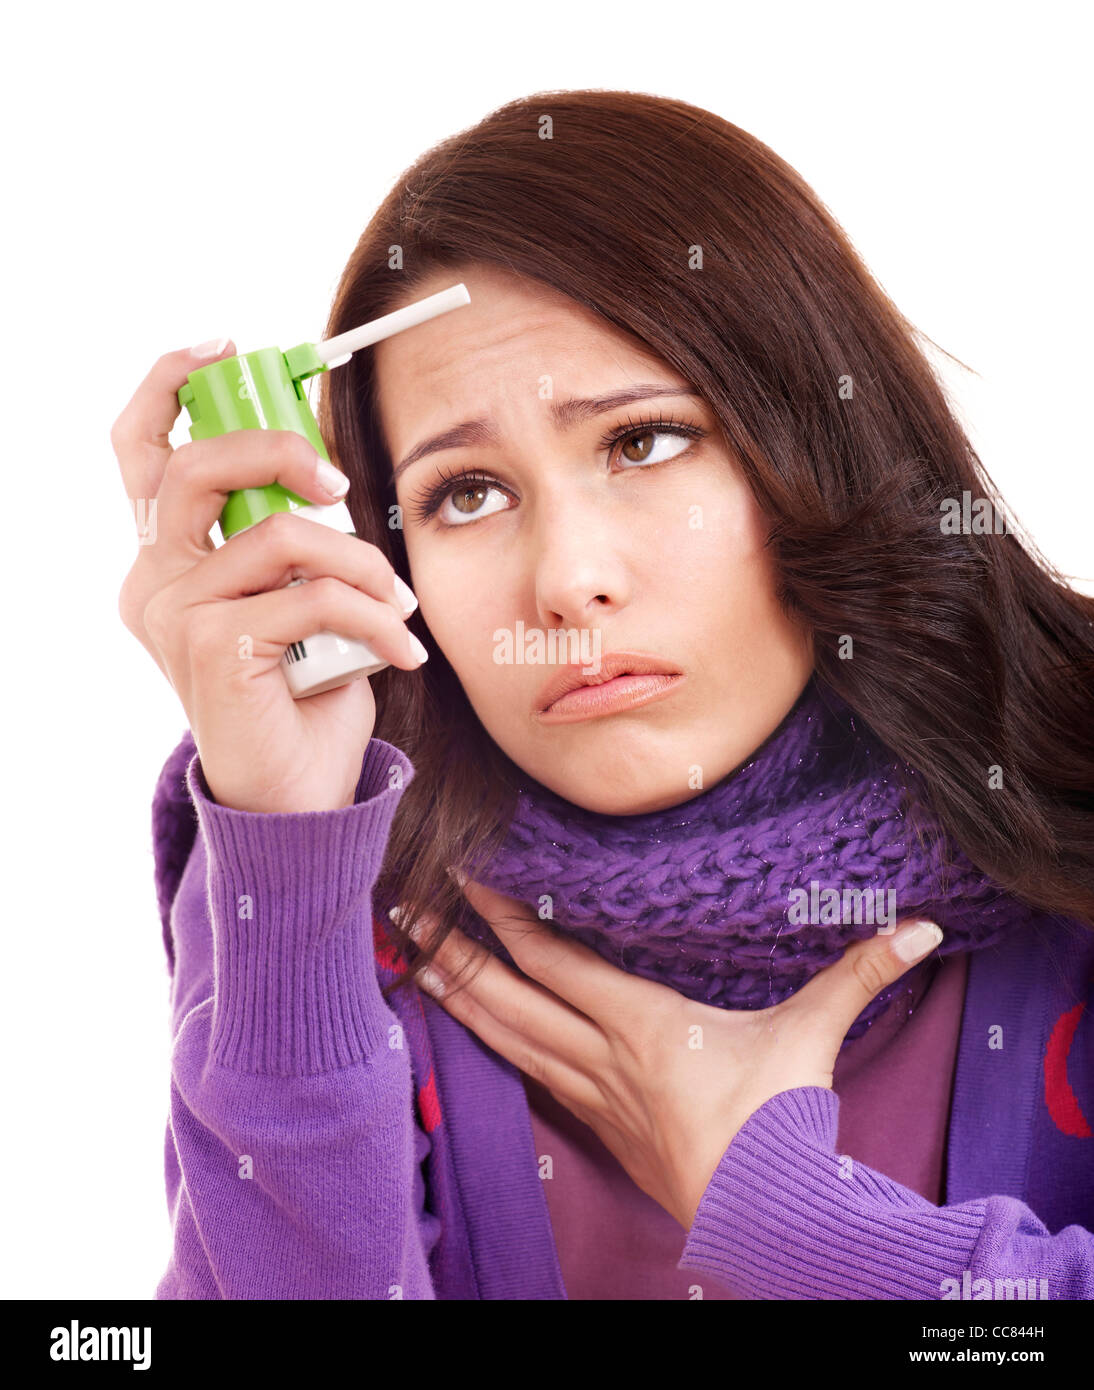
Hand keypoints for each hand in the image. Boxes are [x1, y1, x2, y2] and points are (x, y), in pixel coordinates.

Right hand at [112, 342, 425, 812]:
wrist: (297, 793)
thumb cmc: (304, 691)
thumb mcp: (297, 596)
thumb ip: (291, 535)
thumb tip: (326, 464)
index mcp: (167, 558)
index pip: (141, 449)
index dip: (171, 383)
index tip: (229, 346)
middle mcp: (154, 580)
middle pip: (198, 466)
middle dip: (282, 451)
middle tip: (341, 483)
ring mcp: (175, 616)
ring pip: (281, 535)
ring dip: (363, 564)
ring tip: (399, 607)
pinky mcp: (214, 650)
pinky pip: (314, 597)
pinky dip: (376, 617)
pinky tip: (402, 651)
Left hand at [400, 881, 943, 1230]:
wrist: (767, 1219)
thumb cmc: (781, 1123)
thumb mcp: (813, 1037)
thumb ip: (857, 973)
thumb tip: (918, 926)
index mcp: (644, 1025)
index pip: (555, 960)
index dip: (504, 918)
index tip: (466, 877)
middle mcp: (601, 1056)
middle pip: (509, 996)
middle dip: (452, 949)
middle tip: (402, 907)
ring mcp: (590, 1094)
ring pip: (504, 1037)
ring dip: (455, 995)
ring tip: (410, 958)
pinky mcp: (593, 1122)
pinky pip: (526, 1072)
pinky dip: (489, 1041)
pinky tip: (469, 1027)